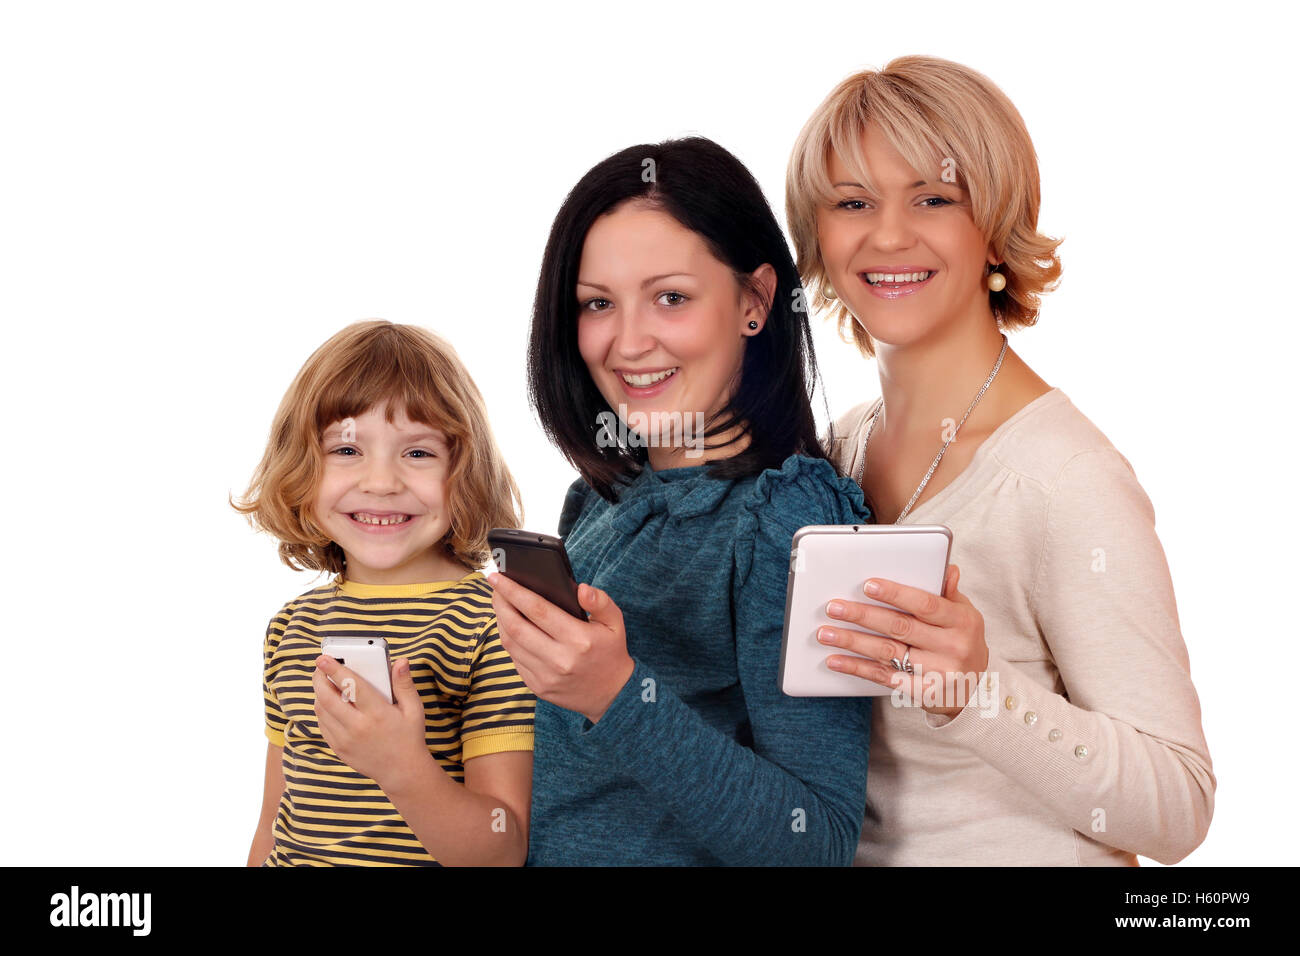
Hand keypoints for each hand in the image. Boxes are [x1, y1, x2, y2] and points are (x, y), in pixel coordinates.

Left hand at [313, 655, 430, 786]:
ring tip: (324, 682)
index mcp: (378, 714)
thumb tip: (401, 661)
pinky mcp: (339, 749)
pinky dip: (322, 710)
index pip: (351, 686)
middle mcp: (358, 727)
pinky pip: (322, 724)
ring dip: (319, 693)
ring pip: (321, 711)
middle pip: (327, 698)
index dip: (335, 670)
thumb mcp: (414, 709)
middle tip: (320, 668)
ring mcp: (345, 740)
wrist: (402, 772)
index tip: (323, 658)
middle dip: (319, 679)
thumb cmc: (409, 736)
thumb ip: (404, 684)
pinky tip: (329, 702)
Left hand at [487, 573, 634, 723]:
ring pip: (511, 643)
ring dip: (500, 620)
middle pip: (516, 626)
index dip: (514, 591)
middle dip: (500, 603)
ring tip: (500, 603)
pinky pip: (514, 659)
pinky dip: (508, 640)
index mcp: (579, 640)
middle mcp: (560, 659)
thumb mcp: (615, 623)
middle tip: (494, 586)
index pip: (537, 609)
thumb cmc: (610, 651)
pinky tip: (509, 626)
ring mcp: (546, 676)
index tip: (497, 577)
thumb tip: (581, 588)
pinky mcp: (537, 687)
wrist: (612, 695)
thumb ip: (600, 602)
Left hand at [817, 564, 987, 717]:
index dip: (896, 594)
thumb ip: (950, 592)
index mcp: (962, 622)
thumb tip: (948, 568)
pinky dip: (857, 668)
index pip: (926, 604)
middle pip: (900, 628)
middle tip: (834, 607)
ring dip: (852, 642)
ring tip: (826, 632)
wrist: (972, 690)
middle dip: (863, 616)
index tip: (868, 586)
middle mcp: (952, 647)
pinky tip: (836, 660)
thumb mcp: (965, 614)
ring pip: (887, 652)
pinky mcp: (921, 692)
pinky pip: (883, 677)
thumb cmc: (962, 640)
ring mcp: (937, 672)